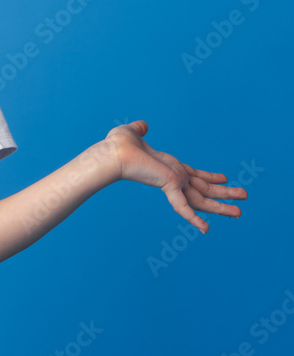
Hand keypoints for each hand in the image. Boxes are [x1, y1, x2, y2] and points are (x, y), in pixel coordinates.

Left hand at [107, 120, 247, 233]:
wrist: (112, 153)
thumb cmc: (117, 145)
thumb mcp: (131, 134)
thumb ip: (139, 130)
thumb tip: (142, 126)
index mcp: (168, 166)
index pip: (193, 174)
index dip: (209, 176)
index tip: (224, 178)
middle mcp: (173, 176)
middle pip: (204, 187)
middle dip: (224, 193)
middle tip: (244, 197)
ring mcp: (173, 182)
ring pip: (202, 199)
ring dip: (222, 206)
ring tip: (240, 212)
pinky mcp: (169, 185)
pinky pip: (185, 205)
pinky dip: (194, 218)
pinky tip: (205, 229)